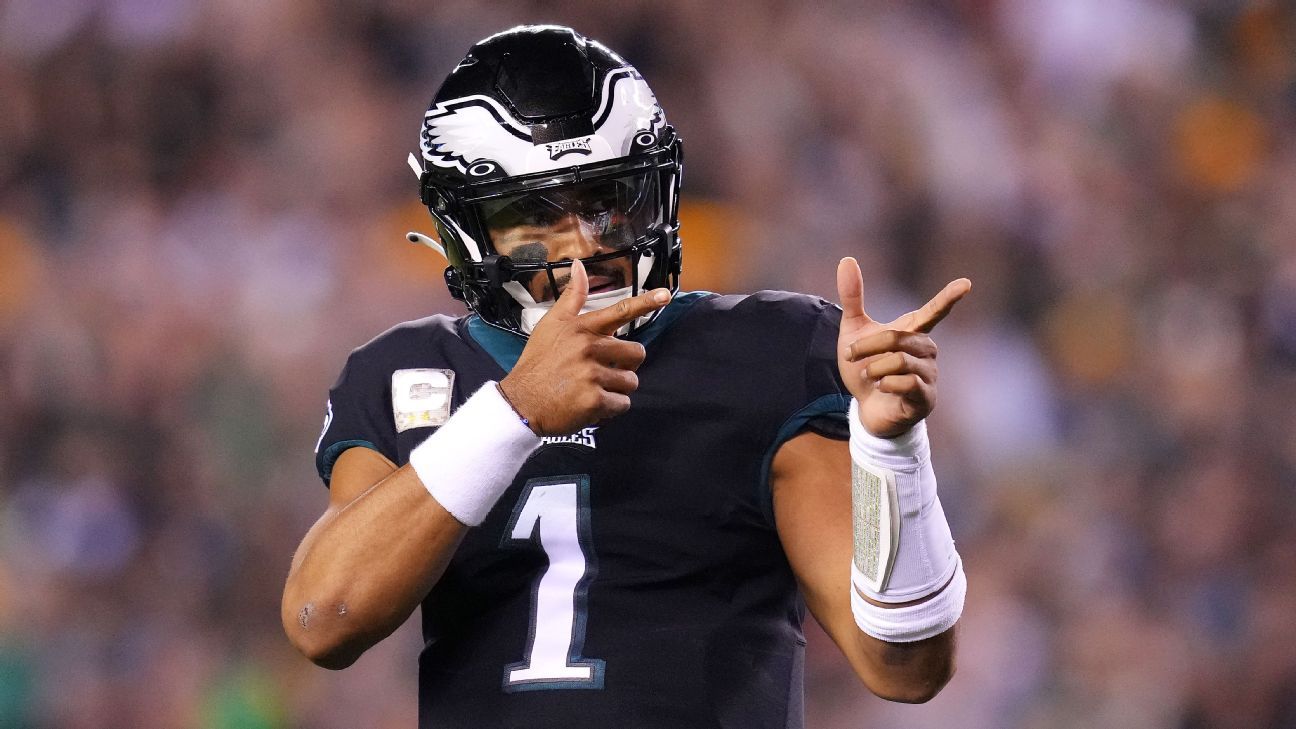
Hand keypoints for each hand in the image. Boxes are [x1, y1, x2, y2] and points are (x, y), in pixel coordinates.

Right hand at [499, 259, 670, 435]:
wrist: (521, 402)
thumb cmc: (538, 362)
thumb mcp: (551, 324)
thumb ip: (572, 297)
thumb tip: (579, 265)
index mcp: (582, 328)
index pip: (619, 311)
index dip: (645, 302)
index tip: (665, 295)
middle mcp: (589, 348)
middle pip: (636, 353)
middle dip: (626, 365)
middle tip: (605, 371)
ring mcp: (592, 374)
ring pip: (631, 381)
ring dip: (617, 388)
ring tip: (594, 388)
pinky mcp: (594, 400)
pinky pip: (622, 404)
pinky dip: (611, 409)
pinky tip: (592, 404)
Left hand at [836, 257, 970, 438]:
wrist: (867, 410)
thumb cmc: (866, 369)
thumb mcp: (852, 332)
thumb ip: (853, 298)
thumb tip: (847, 260)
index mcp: (913, 332)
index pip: (934, 311)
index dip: (948, 297)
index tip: (966, 283)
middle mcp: (927, 351)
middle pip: (897, 338)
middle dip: (868, 346)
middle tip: (851, 356)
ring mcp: (929, 375)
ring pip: (899, 361)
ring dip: (874, 368)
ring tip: (870, 377)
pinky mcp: (926, 398)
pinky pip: (907, 384)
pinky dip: (886, 384)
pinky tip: (882, 389)